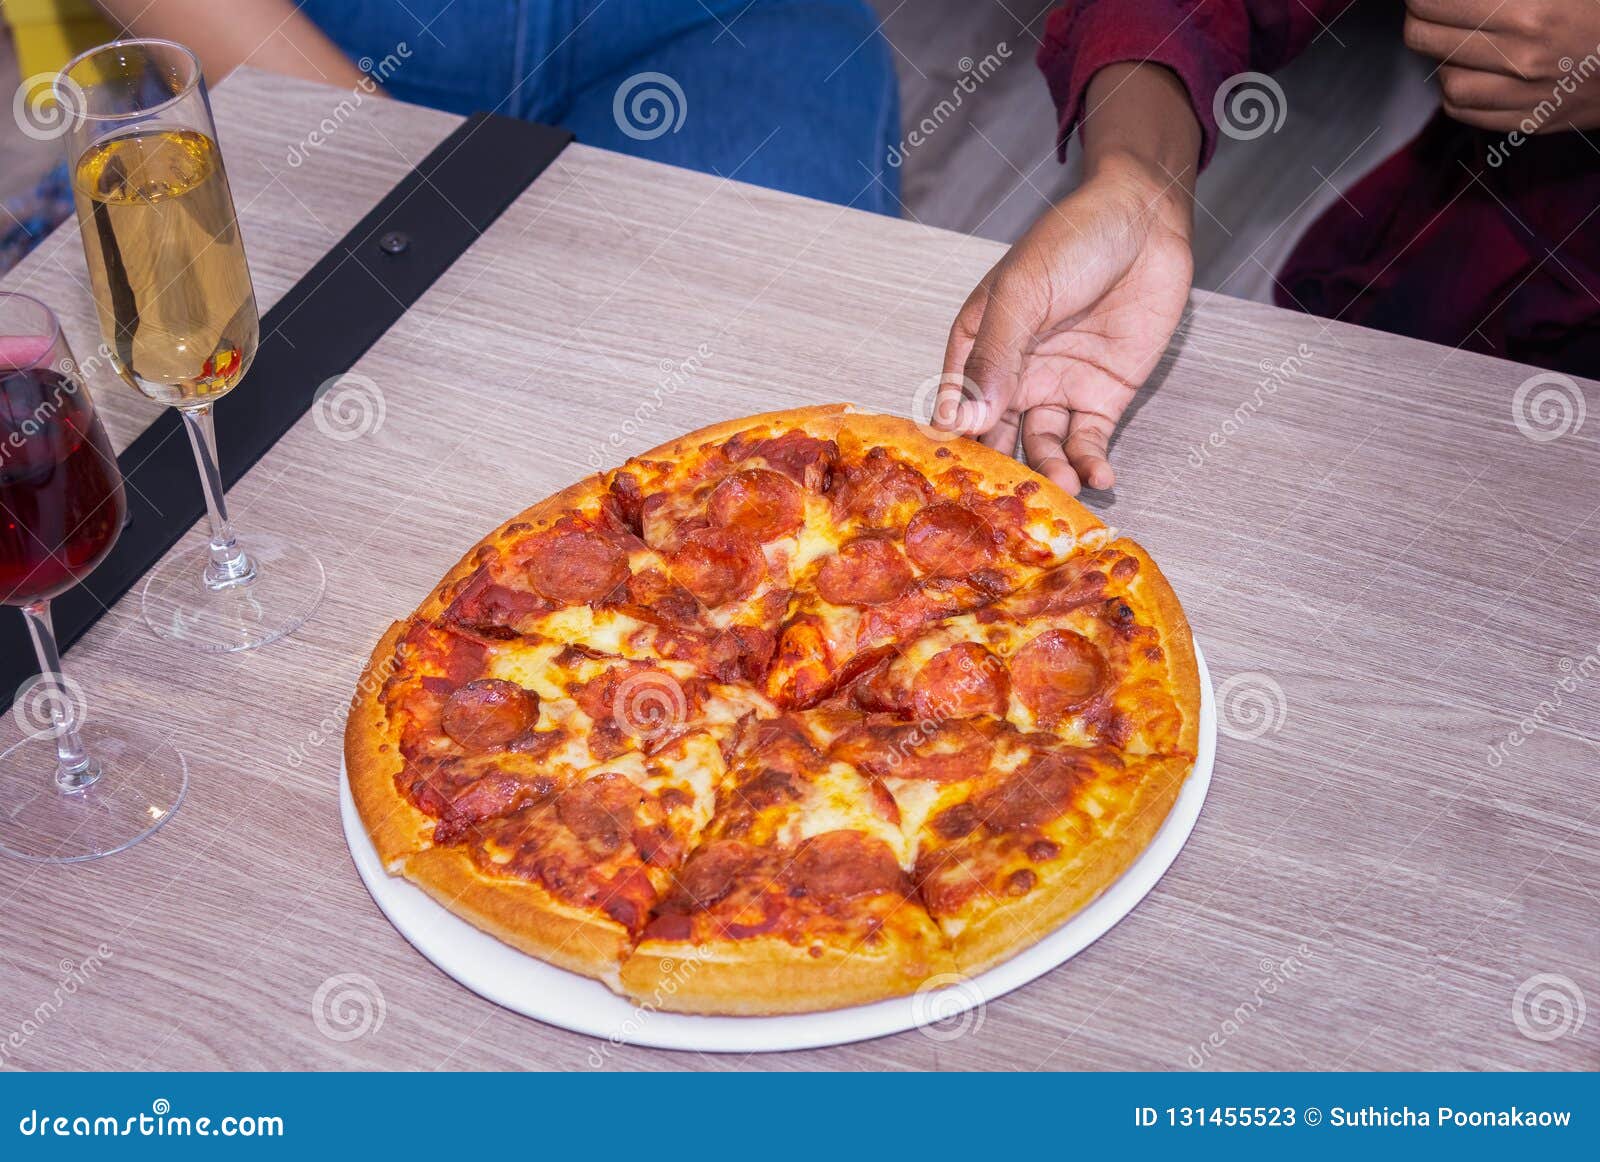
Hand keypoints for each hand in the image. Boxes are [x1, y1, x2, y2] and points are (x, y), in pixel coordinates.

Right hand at [933, 64, 1197, 494]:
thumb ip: (995, 357)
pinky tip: (1098, 480)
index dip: (953, 444)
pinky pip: (1088, 440)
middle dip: (1002, 473)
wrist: (1145, 219)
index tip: (953, 483)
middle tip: (1009, 509)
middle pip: (996, 436)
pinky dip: (1092, 463)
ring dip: (1051, 472)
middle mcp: (1012, 374)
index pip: (955, 405)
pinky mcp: (1101, 396)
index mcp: (977, 345)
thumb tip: (964, 420)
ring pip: (1043, 446)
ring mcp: (1057, 386)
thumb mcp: (1023, 293)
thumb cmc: (1072, 240)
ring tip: (1064, 493)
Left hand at [1405, 0, 1599, 130]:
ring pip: (1441, 77)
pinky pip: (1463, 110)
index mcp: (1531, 8)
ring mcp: (1523, 94)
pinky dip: (1456, 89)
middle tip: (1431, 5)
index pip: (1434, 0)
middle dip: (1421, 14)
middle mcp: (1520, 55)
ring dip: (1439, 54)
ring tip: (1455, 38)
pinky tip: (1471, 69)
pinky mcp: (1529, 120)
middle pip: (1423, 36)